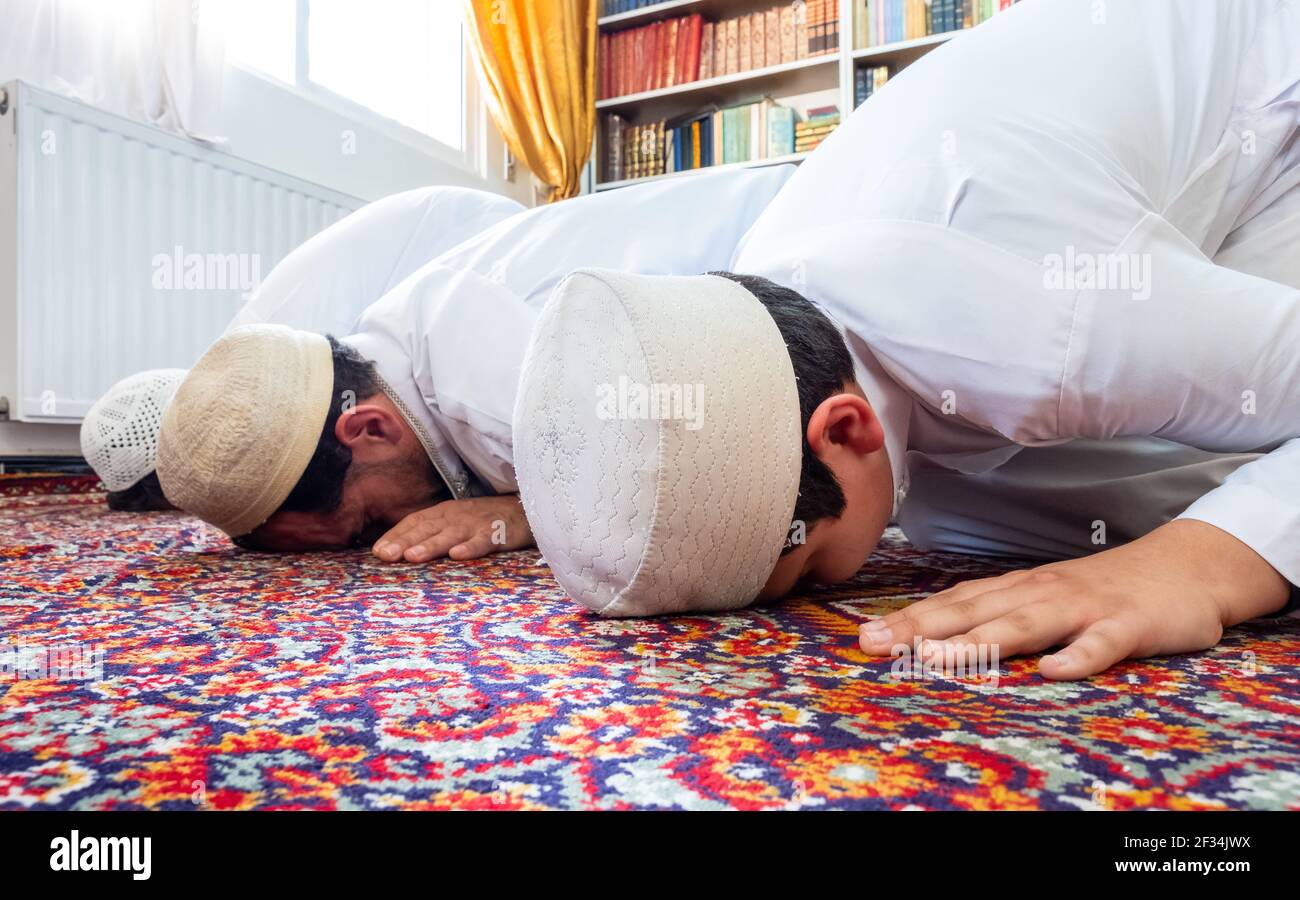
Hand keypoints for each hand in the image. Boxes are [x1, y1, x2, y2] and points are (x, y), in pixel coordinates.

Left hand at [372, 494, 532, 562]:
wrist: (526, 511)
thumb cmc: (485, 521)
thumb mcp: (456, 522)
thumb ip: (433, 533)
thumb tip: (402, 551)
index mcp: (444, 513)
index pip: (415, 522)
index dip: (396, 535)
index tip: (377, 552)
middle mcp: (456, 516)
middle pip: (426, 528)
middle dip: (404, 541)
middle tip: (385, 555)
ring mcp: (476, 524)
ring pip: (449, 535)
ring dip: (430, 545)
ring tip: (412, 557)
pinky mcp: (497, 533)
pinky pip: (483, 541)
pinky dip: (470, 547)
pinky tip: (458, 555)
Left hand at [858, 519, 1288, 679]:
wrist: (1186, 567)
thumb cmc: (1103, 589)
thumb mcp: (1044, 597)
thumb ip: (998, 614)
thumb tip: (937, 634)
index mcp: (1018, 589)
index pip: (954, 603)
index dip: (909, 619)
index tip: (865, 636)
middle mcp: (1041, 593)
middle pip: (974, 611)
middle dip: (922, 628)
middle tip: (877, 645)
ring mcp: (1084, 607)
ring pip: (1025, 624)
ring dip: (979, 641)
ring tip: (937, 659)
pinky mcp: (1129, 625)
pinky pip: (1101, 643)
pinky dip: (1079, 656)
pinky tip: (1055, 671)